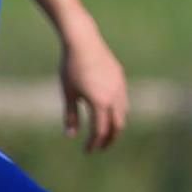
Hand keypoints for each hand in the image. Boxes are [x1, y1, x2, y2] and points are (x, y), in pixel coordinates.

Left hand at [59, 21, 127, 152]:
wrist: (83, 40)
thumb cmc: (71, 67)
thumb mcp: (68, 93)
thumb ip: (71, 116)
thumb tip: (71, 136)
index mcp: (100, 103)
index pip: (100, 131)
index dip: (94, 143)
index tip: (87, 151)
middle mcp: (114, 97)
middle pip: (117, 126)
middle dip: (109, 139)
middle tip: (100, 147)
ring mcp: (120, 87)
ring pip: (123, 113)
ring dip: (115, 126)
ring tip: (105, 131)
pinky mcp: (120, 78)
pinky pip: (123, 100)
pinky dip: (117, 111)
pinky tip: (107, 112)